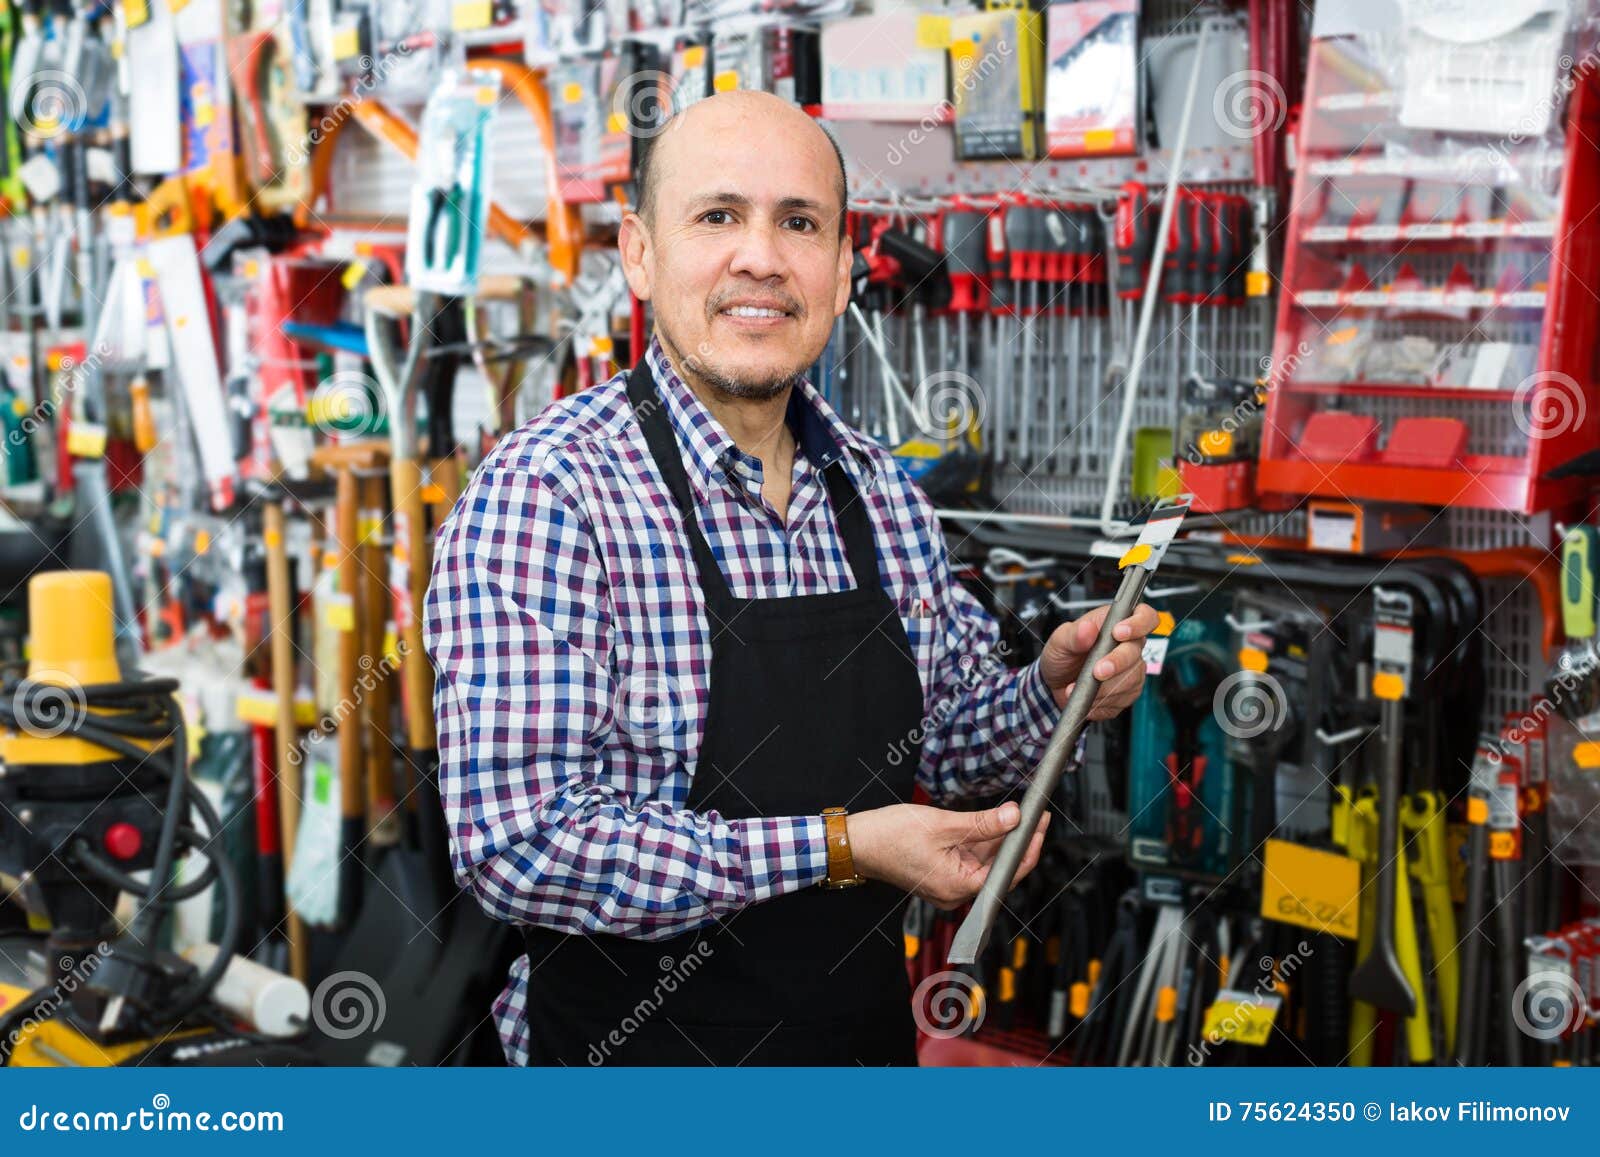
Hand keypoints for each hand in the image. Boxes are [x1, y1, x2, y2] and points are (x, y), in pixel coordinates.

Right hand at [846, 802, 1048, 909]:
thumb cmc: (890, 836)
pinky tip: (993, 823)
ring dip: (999, 840)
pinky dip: (981, 842)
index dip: (1029, 848)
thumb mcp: (943, 824)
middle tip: (1035, 816)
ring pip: (984, 862)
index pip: (1007, 873)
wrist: (857, 842)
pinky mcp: (942, 874)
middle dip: (1017, 841)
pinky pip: (969, 859)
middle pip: (998, 869)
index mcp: (958, 887)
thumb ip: (982, 823)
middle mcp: (955, 892)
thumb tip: (1014, 817)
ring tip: (1018, 815)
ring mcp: (948, 884)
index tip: (1041, 825)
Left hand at [1037, 601, 1159, 720]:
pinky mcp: (1128, 692)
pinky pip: (1122, 699)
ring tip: (1080, 687)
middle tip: (1097, 671)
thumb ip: (1073, 635)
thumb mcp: (1059, 641)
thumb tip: (1087, 628)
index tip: (1119, 633)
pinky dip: (1102, 701)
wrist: (1056, 684)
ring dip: (1103, 687)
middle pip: (1135, 652)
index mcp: (1115, 624)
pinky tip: (1089, 697)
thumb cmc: (1063, 656)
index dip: (1138, 623)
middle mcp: (1128, 645)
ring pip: (1130, 679)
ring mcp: (1131, 670)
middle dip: (1116, 663)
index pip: (1144, 616)